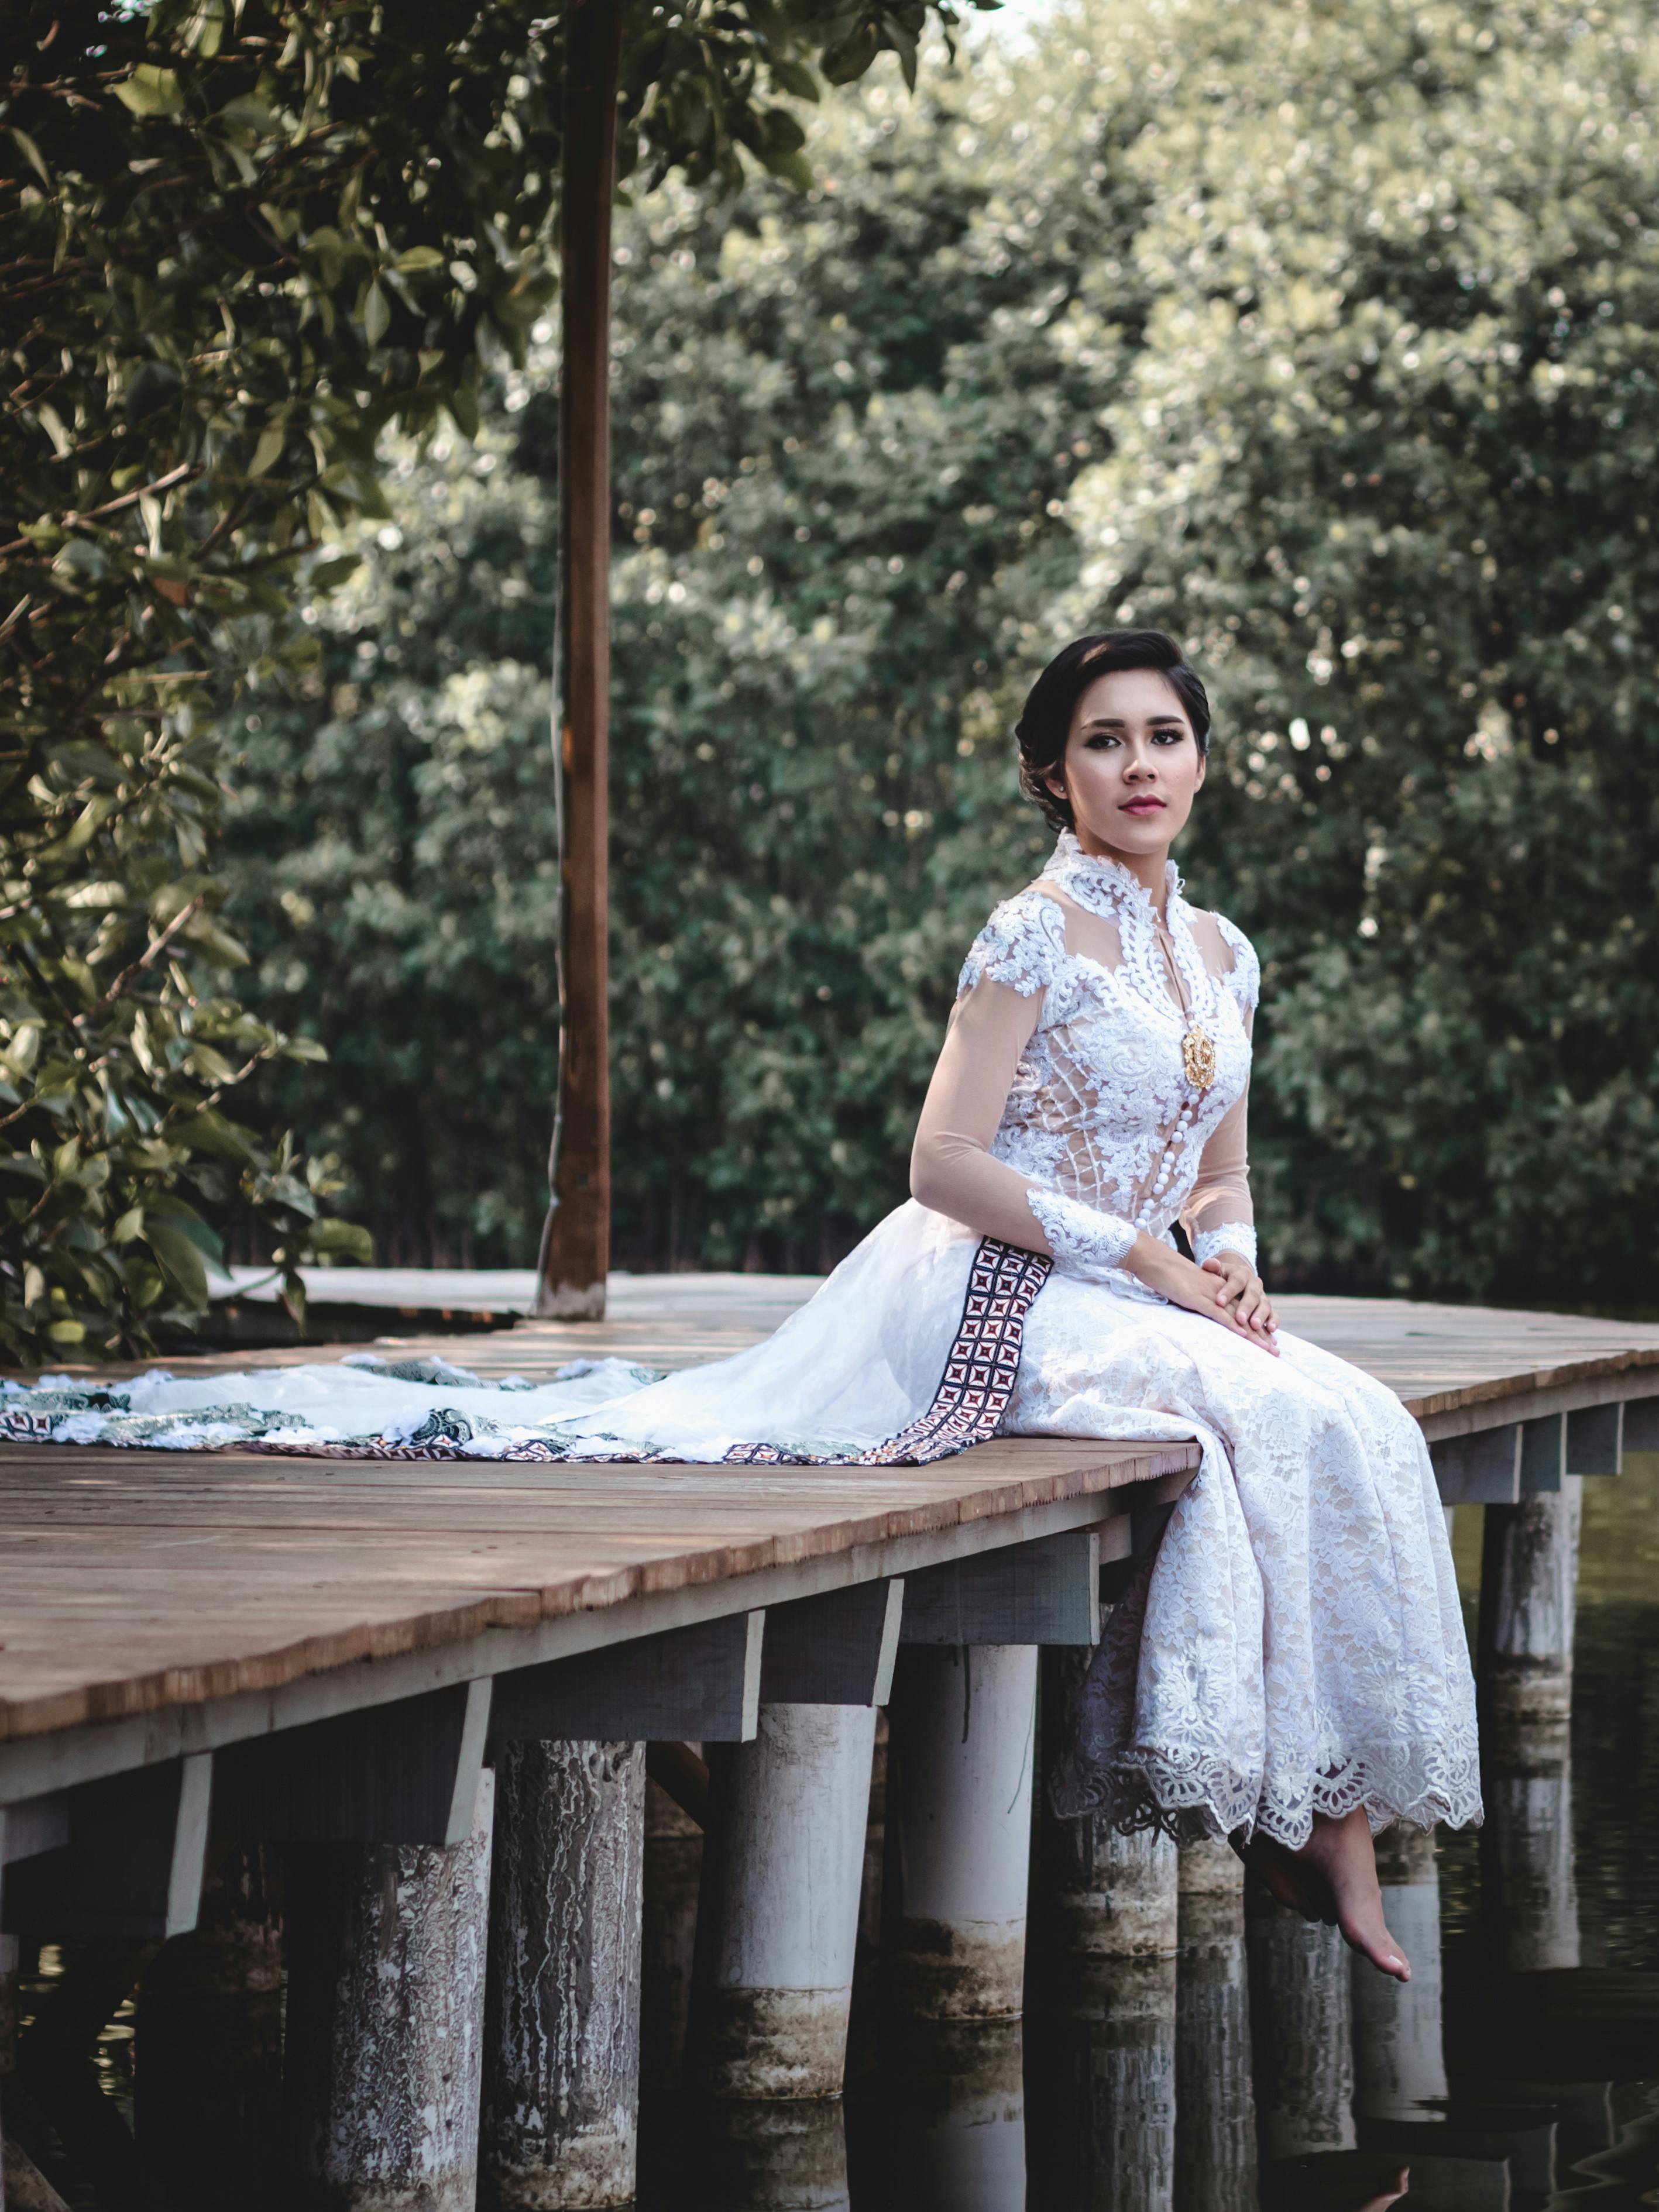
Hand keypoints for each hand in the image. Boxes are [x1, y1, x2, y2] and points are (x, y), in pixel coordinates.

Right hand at [1125, 1237, 1279, 1354]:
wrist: (1155, 1260)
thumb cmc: (1166, 1276)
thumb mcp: (1186, 1289)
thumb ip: (1196, 1299)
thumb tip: (1202, 1311)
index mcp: (1216, 1290)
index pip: (1240, 1310)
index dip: (1254, 1327)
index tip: (1267, 1341)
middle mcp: (1217, 1292)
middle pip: (1244, 1315)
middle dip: (1260, 1334)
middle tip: (1275, 1351)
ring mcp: (1208, 1295)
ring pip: (1236, 1317)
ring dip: (1252, 1334)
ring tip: (1267, 1349)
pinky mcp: (1196, 1299)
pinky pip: (1218, 1313)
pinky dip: (1231, 1324)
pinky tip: (1243, 1334)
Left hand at [1199, 1251, 1277, 1341]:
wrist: (1235, 1281)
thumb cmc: (1220, 1279)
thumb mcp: (1215, 1271)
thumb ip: (1211, 1267)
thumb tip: (1211, 1263)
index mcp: (1241, 1274)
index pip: (1236, 1281)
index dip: (1228, 1291)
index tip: (1219, 1302)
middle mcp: (1254, 1284)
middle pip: (1252, 1294)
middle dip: (1246, 1307)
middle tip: (1240, 1319)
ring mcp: (1262, 1296)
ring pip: (1265, 1304)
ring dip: (1260, 1315)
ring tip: (1254, 1326)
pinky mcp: (1268, 1308)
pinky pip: (1273, 1314)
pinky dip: (1274, 1321)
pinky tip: (1270, 1330)